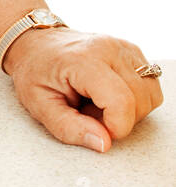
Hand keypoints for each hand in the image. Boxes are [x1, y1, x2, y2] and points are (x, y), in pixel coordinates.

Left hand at [3, 26, 163, 150]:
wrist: (35, 43)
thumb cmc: (34, 72)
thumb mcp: (39, 105)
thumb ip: (69, 128)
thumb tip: (104, 144)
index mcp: (83, 61)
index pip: (121, 101)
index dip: (115, 127)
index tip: (96, 129)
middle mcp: (109, 49)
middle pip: (140, 101)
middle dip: (119, 119)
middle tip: (88, 112)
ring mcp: (124, 48)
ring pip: (151, 94)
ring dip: (130, 109)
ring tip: (98, 102)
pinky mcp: (132, 52)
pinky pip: (149, 85)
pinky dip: (134, 97)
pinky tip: (108, 93)